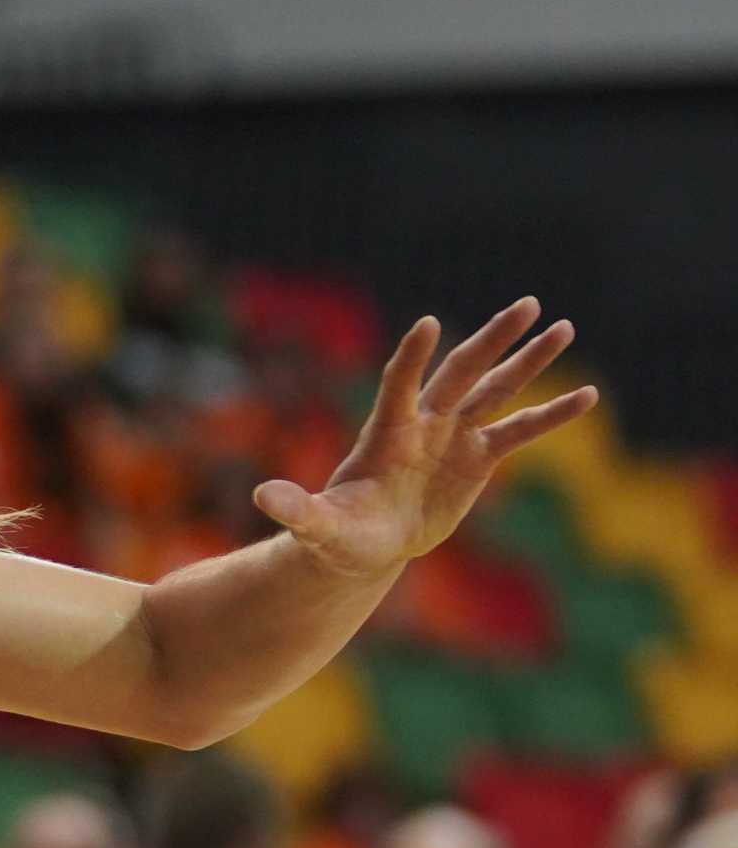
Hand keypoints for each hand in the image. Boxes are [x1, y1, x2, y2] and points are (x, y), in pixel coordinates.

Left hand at [251, 298, 594, 578]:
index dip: (410, 358)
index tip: (427, 324)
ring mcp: (453, 435)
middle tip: (528, 304)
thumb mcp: (315, 526)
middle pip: (461, 371)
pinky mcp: (477, 456)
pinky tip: (586, 395)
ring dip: (529, 360)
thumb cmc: (335, 533)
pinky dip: (551, 414)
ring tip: (564, 326)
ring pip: (496, 389)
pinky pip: (519, 429)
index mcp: (386, 432)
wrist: (363, 544)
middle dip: (493, 340)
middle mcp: (424, 423)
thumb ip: (295, 508)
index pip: (399, 385)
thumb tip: (262, 496)